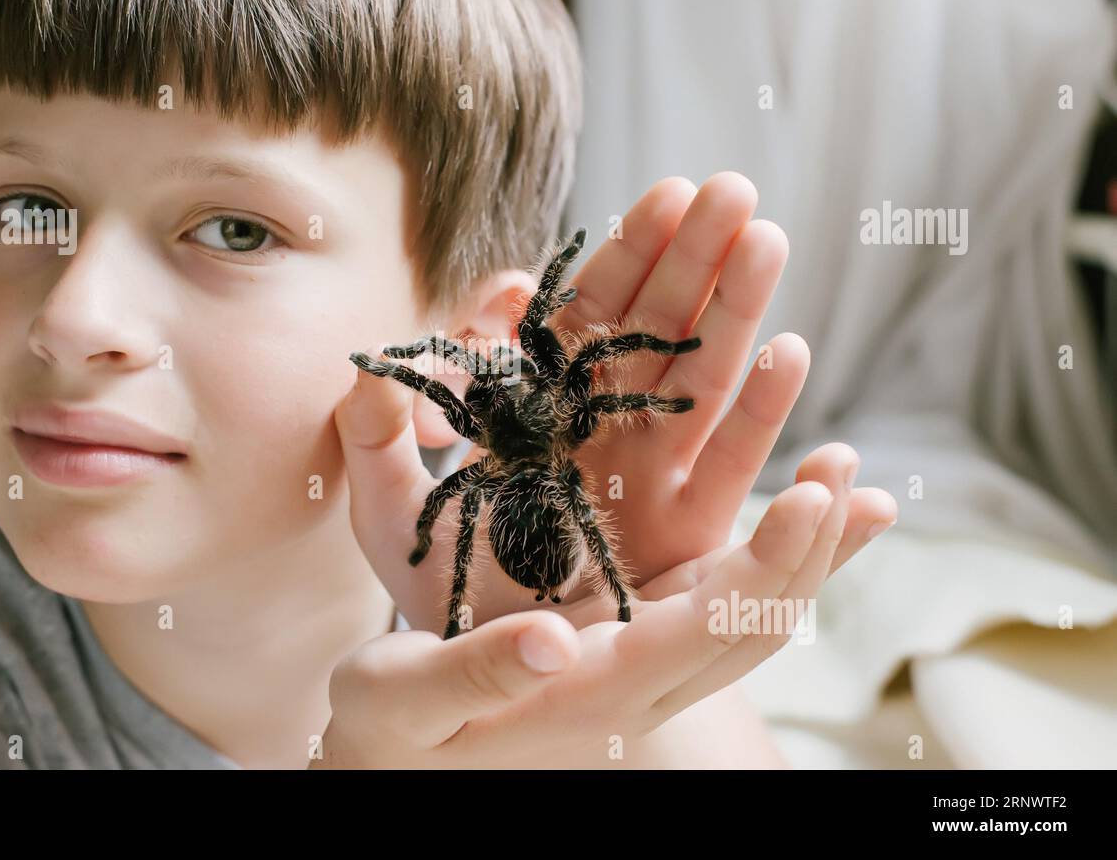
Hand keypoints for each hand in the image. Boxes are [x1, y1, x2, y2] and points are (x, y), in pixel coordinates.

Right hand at [311, 466, 866, 768]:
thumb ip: (473, 673)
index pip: (707, 634)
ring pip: (754, 618)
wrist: (395, 766)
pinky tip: (789, 510)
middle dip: (813, 551)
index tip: (809, 498)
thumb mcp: (402, 700)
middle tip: (850, 472)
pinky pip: (722, 604)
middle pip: (758, 627)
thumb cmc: (388, 733)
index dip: (765, 567)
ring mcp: (645, 669)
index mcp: (594, 694)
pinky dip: (768, 557)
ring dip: (806, 553)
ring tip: (848, 479)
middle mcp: (640, 688)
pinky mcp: (634, 644)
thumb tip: (554, 641)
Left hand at [337, 172, 896, 636]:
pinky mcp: (686, 533)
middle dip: (697, 260)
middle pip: (658, 330)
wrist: (476, 680)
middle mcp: (603, 431)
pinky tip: (790, 355)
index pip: (588, 316)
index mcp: (541, 409)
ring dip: (738, 311)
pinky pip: (726, 466)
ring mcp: (650, 476)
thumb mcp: (389, 515)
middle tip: (734, 193)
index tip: (666, 195)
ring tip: (768, 241)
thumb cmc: (432, 592)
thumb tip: (370, 370)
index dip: (627, 255)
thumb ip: (372, 442)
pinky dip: (760, 416)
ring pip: (701, 381)